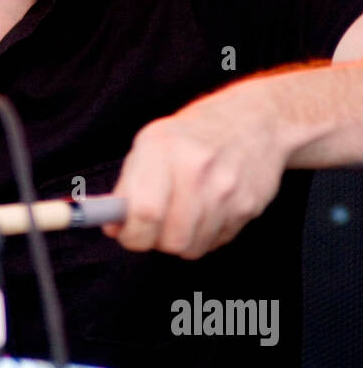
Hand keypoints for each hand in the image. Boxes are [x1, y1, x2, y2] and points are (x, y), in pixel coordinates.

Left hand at [102, 80, 287, 258]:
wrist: (254, 120)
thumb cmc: (191, 135)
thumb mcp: (151, 144)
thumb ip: (127, 186)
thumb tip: (113, 227)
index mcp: (163, 147)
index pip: (145, 211)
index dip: (131, 233)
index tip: (126, 233)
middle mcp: (197, 167)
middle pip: (171, 239)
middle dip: (154, 241)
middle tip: (152, 227)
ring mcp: (227, 188)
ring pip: (192, 248)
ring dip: (179, 240)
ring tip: (180, 215)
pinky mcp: (249, 205)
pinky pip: (215, 243)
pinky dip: (203, 236)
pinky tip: (205, 211)